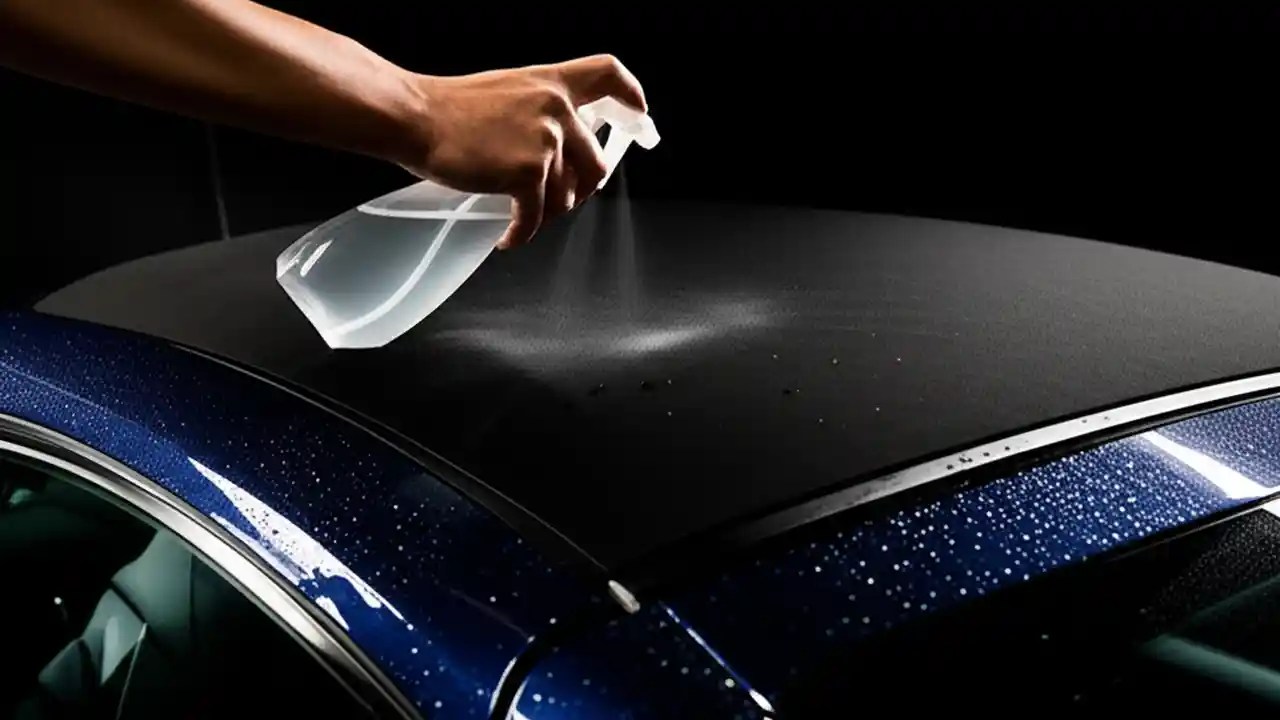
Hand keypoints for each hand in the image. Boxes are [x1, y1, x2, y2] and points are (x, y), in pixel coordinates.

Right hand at [398, 54, 647, 248]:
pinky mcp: (527, 173)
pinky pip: (537, 217)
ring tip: (523, 213)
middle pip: (598, 162)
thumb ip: (541, 110)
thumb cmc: (450, 109)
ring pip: (568, 195)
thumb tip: (561, 147)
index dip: (631, 98)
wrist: (415, 117)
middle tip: (559, 198)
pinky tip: (509, 237)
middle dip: (581, 188)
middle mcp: (557, 109)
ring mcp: (545, 142)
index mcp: (552, 83)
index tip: (641, 119)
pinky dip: (522, 233)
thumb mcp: (508, 92)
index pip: (608, 76)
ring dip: (548, 212)